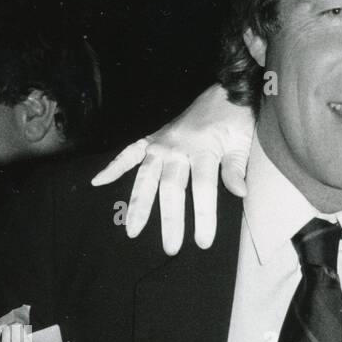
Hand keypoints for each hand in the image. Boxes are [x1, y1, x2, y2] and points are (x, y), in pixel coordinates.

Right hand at [92, 85, 254, 253]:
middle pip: (171, 188)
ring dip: (138, 204)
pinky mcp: (152, 140)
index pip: (202, 188)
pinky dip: (113, 166)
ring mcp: (161, 143)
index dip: (203, 216)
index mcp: (203, 148)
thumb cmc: (236, 120)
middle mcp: (177, 147)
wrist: (224, 93)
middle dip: (170, 220)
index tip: (203, 242)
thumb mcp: (243, 142)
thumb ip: (236, 168)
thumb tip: (239, 192)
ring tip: (132, 230)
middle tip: (171, 249)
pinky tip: (98, 182)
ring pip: (146, 177)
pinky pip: (129, 153)